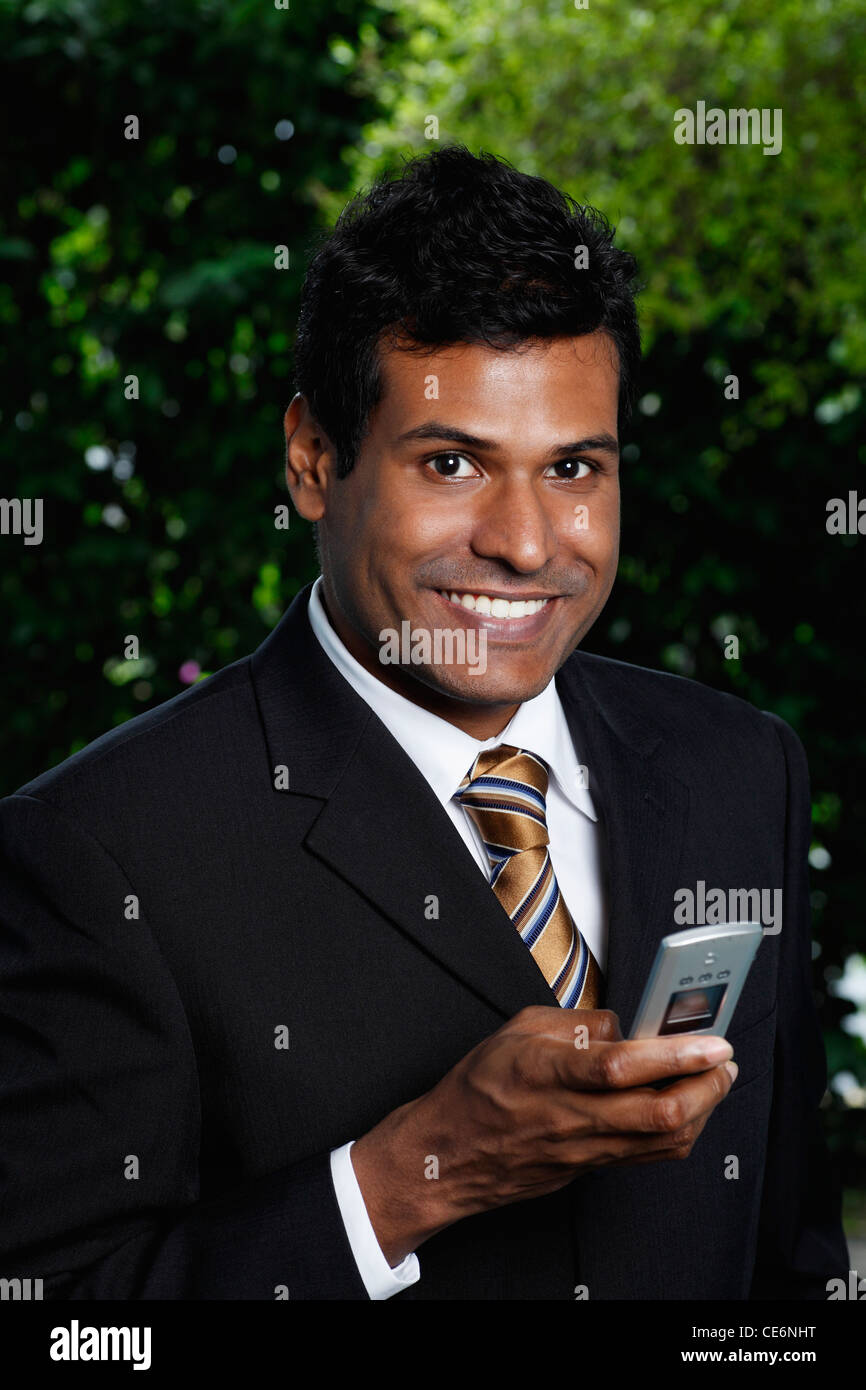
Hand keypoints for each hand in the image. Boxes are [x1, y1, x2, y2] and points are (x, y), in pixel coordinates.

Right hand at [350, 1006, 735, 1264]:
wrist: (449, 1154)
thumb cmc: (479, 1086)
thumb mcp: (518, 1029)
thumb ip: (576, 1022)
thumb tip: (625, 1025)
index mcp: (549, 1072)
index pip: (624, 1066)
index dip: (676, 1054)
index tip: (711, 1039)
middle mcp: (573, 1116)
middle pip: (661, 1113)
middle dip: (708, 1086)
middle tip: (725, 1061)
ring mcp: (585, 1150)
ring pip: (665, 1141)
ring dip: (703, 1110)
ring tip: (714, 1080)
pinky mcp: (591, 1170)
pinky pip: (649, 1155)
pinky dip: (680, 1131)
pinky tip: (687, 1108)